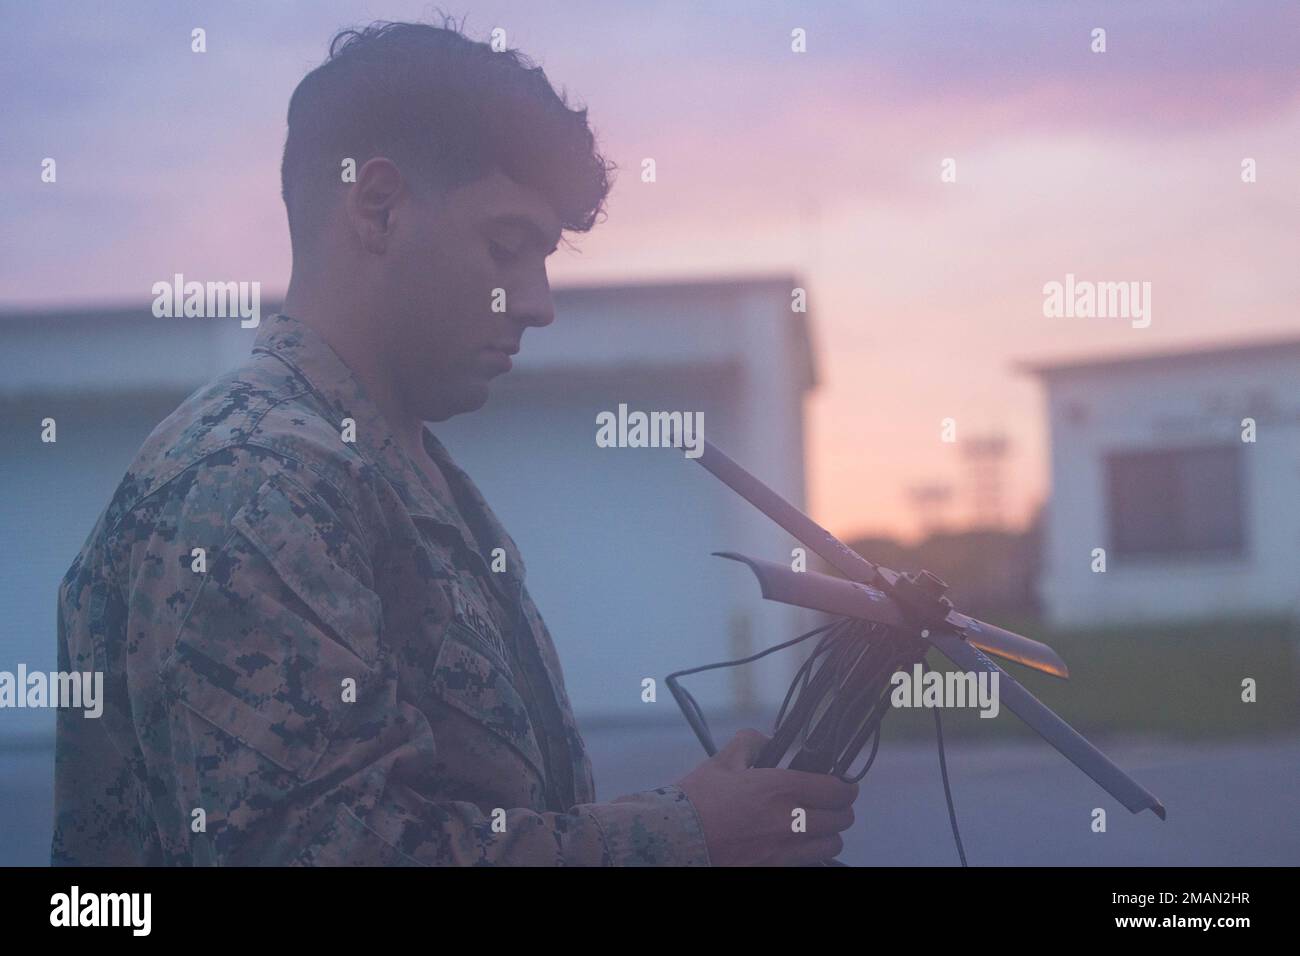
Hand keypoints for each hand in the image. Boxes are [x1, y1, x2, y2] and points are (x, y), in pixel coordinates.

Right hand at [676, 728, 857, 865]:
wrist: (673, 838)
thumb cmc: (696, 800)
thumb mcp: (723, 762)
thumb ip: (751, 743)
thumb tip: (768, 740)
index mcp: (780, 789)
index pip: (837, 790)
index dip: (845, 785)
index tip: (841, 784)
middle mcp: (789, 821)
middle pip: (842, 818)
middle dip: (839, 808)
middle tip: (828, 803)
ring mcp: (783, 850)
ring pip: (832, 844)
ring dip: (828, 833)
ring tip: (814, 826)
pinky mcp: (775, 868)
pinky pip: (810, 862)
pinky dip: (809, 852)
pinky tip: (795, 843)